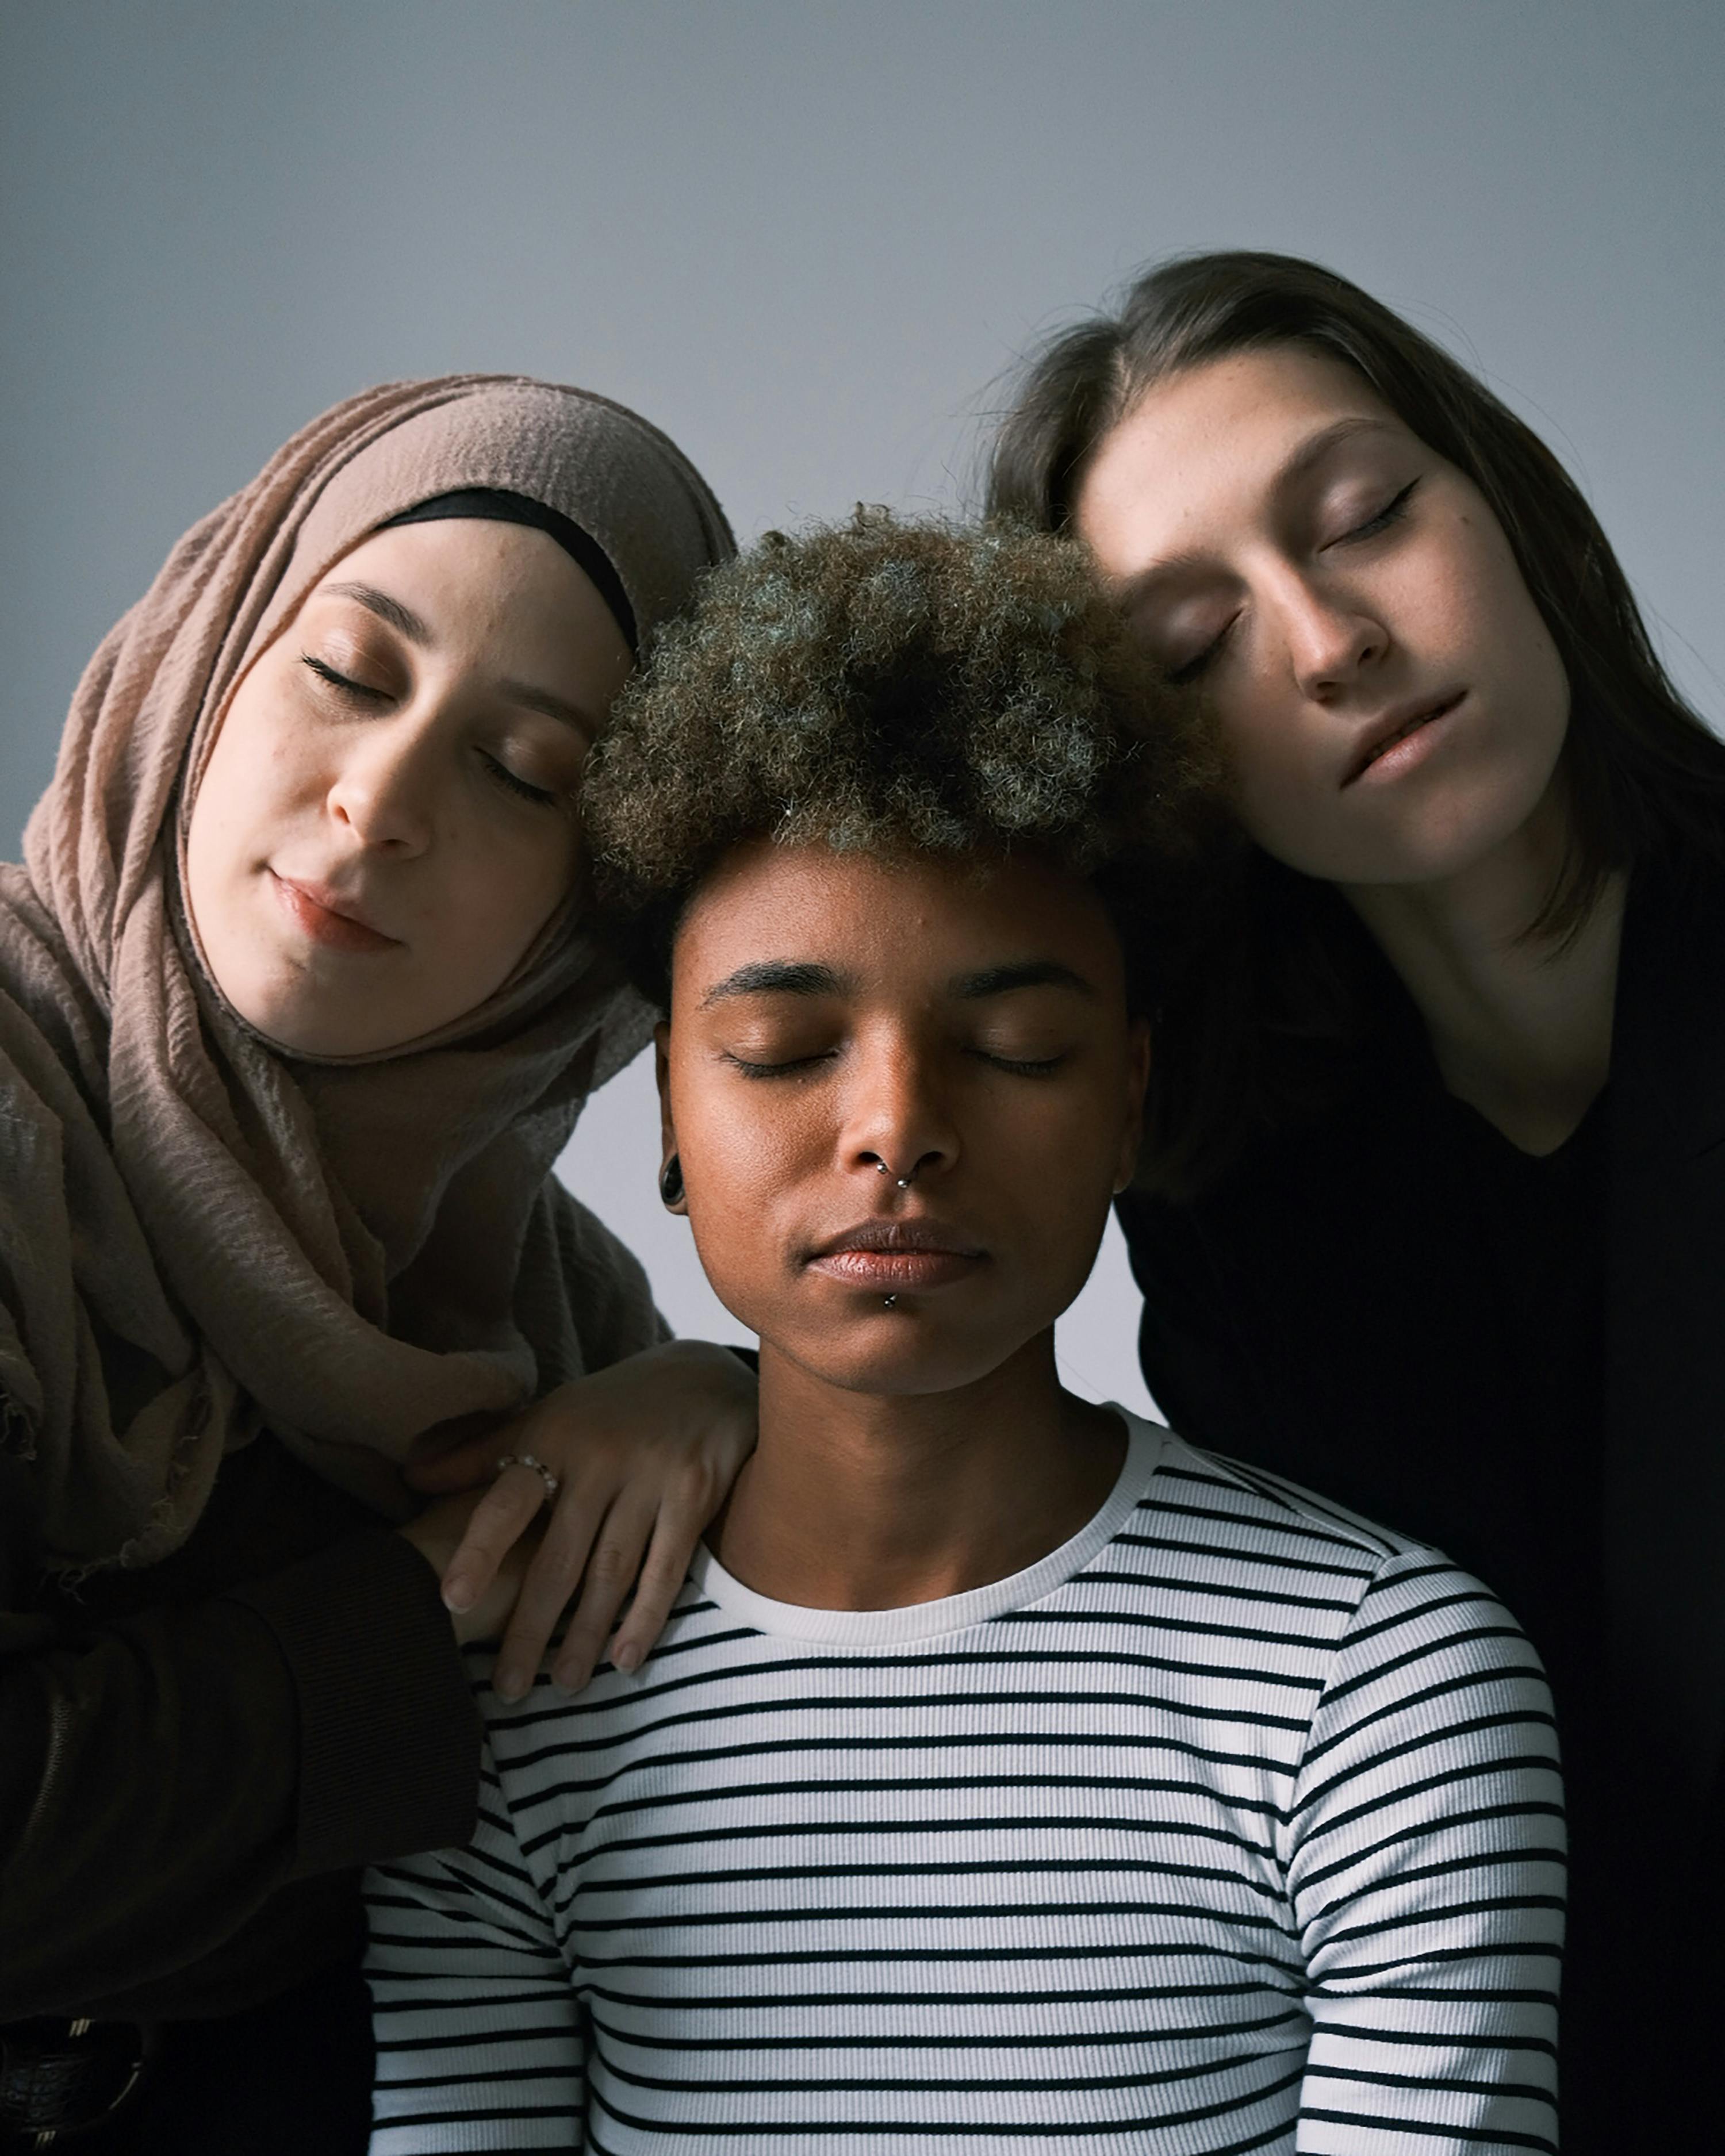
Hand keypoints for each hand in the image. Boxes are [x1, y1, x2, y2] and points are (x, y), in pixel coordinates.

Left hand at [405, 1340, 757, 1698]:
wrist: (704, 1376)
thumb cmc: (610, 1409)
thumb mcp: (547, 1419)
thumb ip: (482, 1452)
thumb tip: (410, 1476)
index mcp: (552, 1440)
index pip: (506, 1502)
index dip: (480, 1551)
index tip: (453, 1600)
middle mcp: (598, 1459)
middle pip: (557, 1558)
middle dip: (530, 1628)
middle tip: (509, 1686)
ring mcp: (650, 1476)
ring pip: (610, 1572)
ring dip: (585, 1635)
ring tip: (562, 1684)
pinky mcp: (694, 1492)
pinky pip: (666, 1568)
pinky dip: (644, 1618)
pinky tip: (624, 1660)